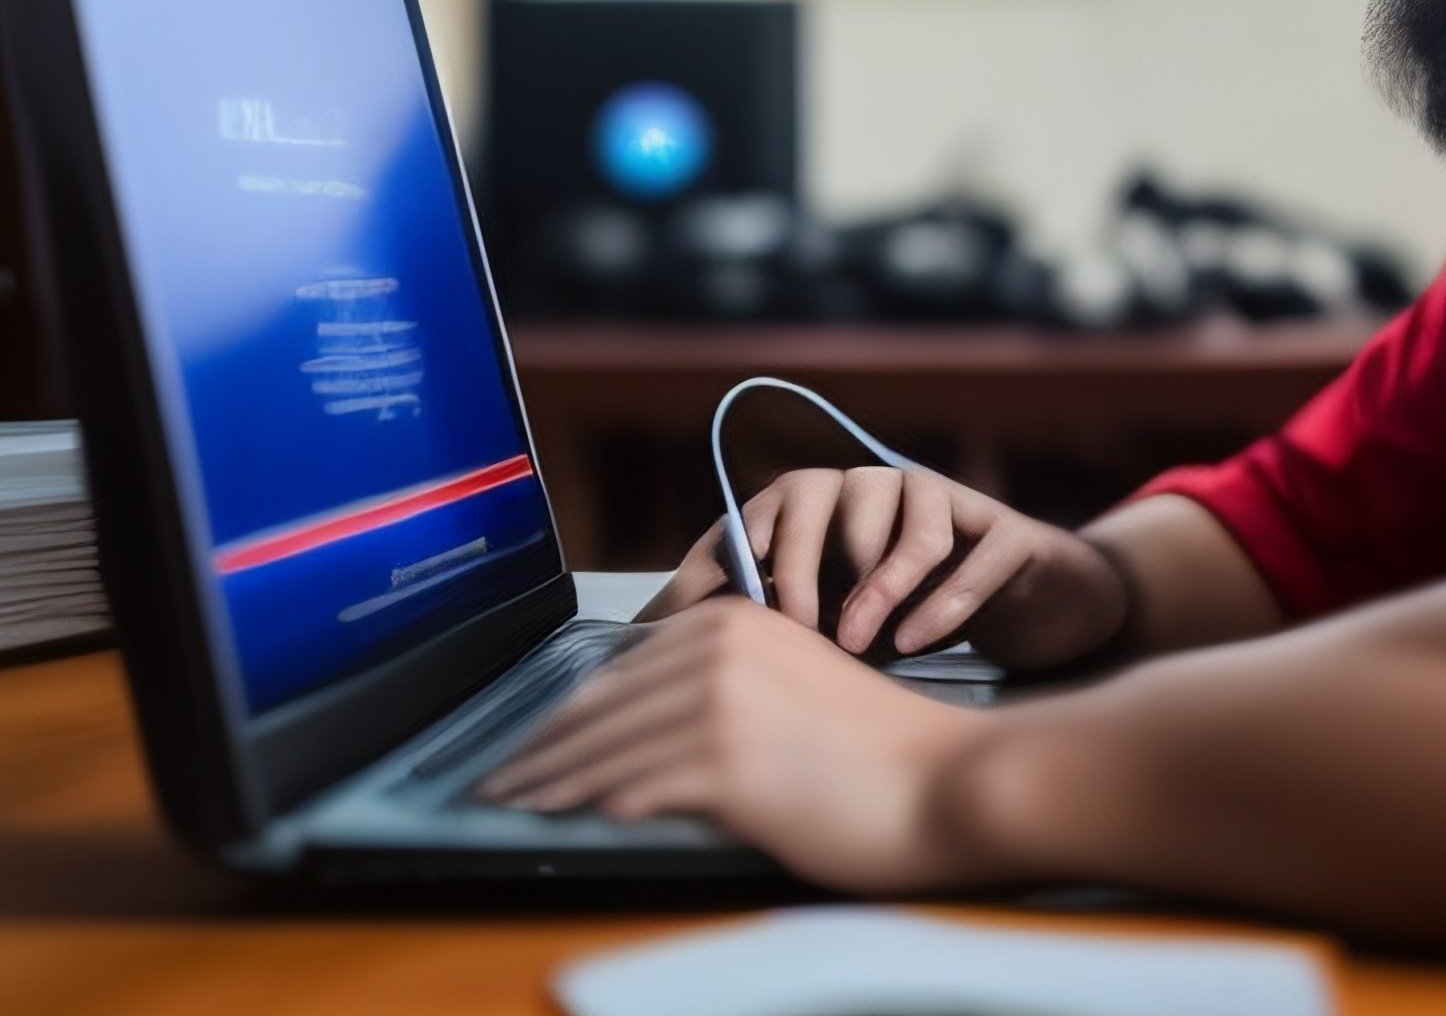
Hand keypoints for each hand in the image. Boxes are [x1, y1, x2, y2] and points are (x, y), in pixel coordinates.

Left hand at [477, 600, 1001, 891]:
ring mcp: (720, 702)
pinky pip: (634, 790)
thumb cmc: (880, 749)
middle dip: (541, 750)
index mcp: (736, 620)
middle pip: (600, 708)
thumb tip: (645, 728)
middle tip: (500, 780)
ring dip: (551, 784)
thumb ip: (724, 689)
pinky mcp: (725, 762)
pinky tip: (572, 825)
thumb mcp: (793, 686)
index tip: (533, 741)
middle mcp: (720, 647)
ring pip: (604, 750)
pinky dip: (596, 809)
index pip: (621, 670)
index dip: (567, 712)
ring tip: (517, 807)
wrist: (945, 782)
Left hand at [638, 464, 1130, 671]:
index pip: (768, 505)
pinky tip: (917, 642)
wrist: (1032, 606)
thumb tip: (657, 652)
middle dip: (803, 565)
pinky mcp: (1003, 530)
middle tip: (794, 634)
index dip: (738, 549)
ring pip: (903, 519)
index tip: (717, 615)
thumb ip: (761, 626)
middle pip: (826, 497)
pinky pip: (967, 551)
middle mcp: (878, 487)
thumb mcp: (832, 620)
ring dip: (878, 584)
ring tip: (861, 645)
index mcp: (828, 505)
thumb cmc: (910, 614)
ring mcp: (945, 501)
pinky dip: (941, 598)